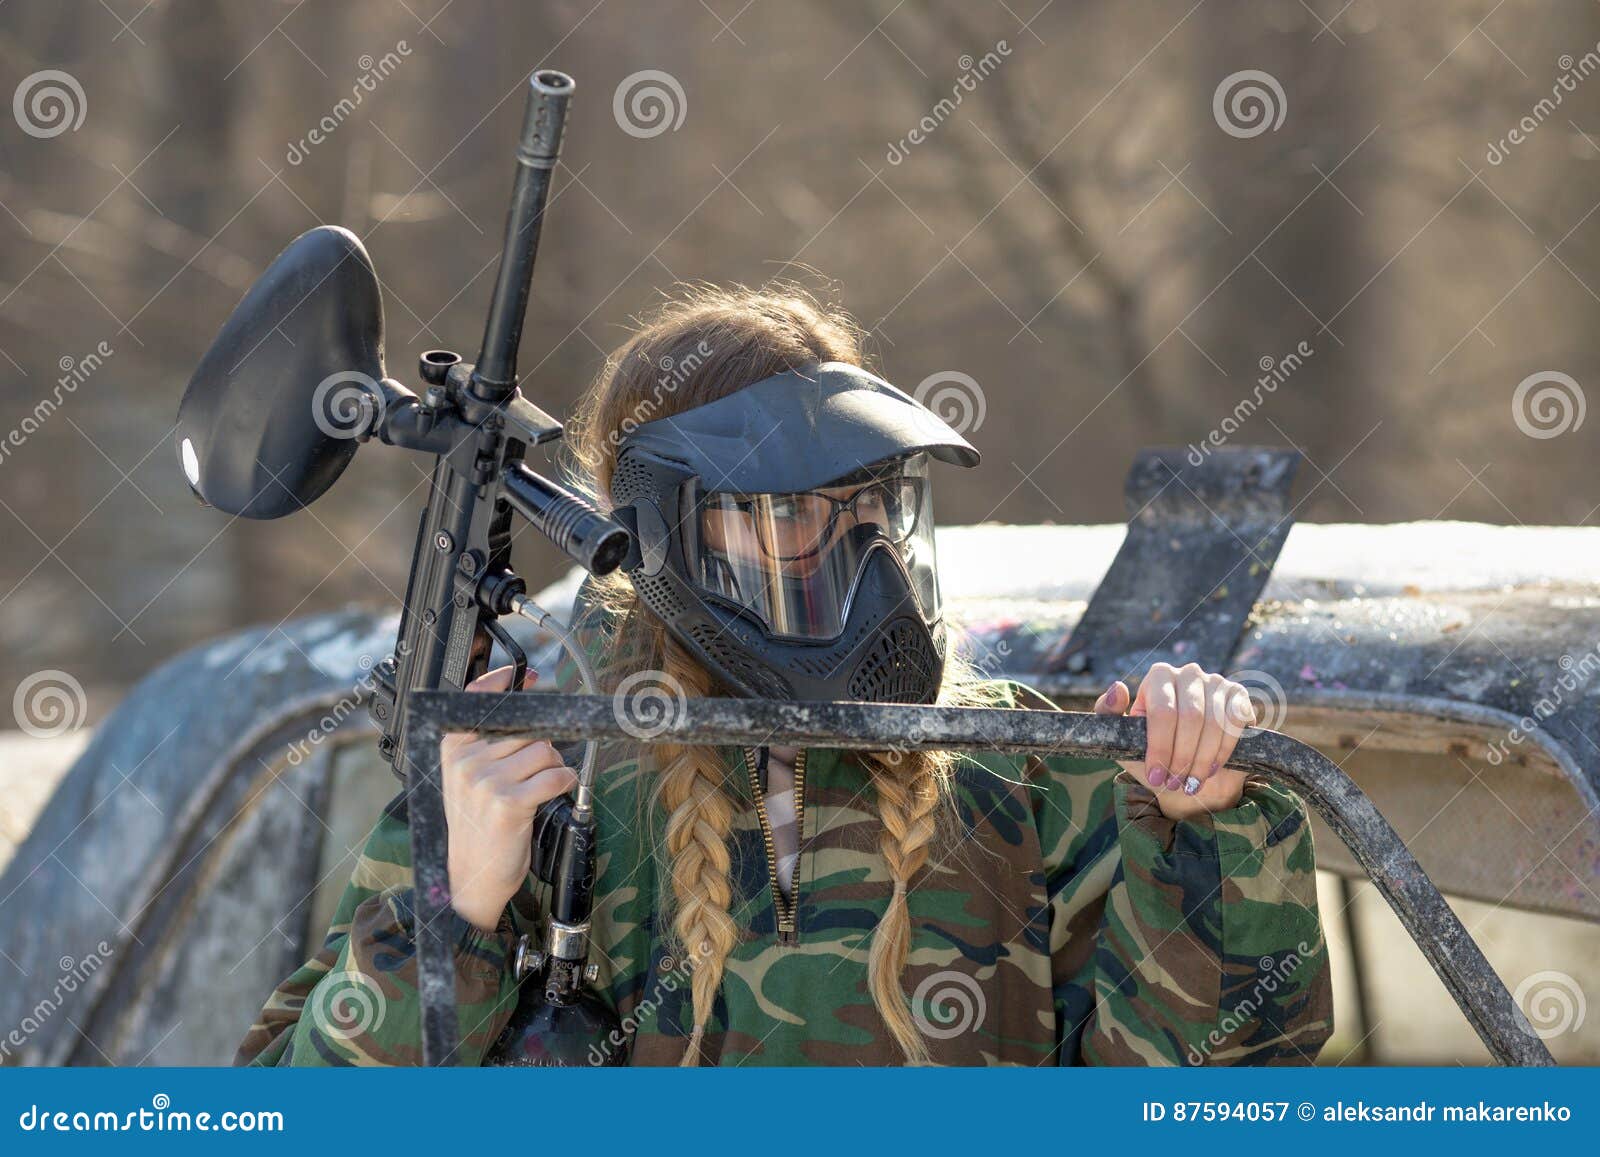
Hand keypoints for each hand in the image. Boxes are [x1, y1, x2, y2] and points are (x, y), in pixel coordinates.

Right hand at [442, 665, 576, 930]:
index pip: (479, 699)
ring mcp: (486, 781)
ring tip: (538, 788)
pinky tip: (553, 793)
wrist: (470, 878)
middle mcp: (466, 761)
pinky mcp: (509, 802)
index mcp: (453, 749)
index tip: (530, 676)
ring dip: (553, 768)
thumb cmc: (475, 827)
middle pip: (527, 729)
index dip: (507, 683)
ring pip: (545, 751)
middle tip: (533, 773)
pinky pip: (556, 776)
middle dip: (541, 748)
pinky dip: (564, 782)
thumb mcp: (467, 779)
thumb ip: (487, 743)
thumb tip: (524, 699)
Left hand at [1092, 662, 1256, 820]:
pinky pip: (1235, 723)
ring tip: (1190, 783)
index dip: (1160, 747)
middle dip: (1182, 758)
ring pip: (1215, 724)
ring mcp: (1216, 682)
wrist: (1186, 769)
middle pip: (1190, 718)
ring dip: (1202, 760)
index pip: (1162, 712)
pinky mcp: (1237, 696)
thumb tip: (1117, 688)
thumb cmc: (1152, 751)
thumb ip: (1108, 714)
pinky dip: (1222, 751)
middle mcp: (1188, 673)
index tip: (1155, 776)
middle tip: (1174, 784)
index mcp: (1159, 677)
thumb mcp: (1124, 738)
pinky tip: (1210, 769)